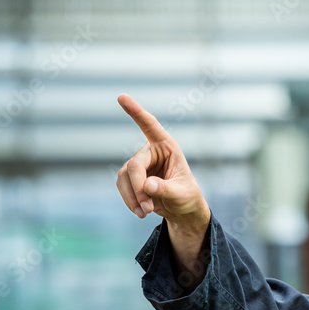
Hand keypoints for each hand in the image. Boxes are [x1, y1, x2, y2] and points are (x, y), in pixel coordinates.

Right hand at [115, 94, 208, 229]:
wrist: (182, 209)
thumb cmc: (187, 196)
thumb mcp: (181, 194)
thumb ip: (165, 189)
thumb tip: (146, 186)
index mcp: (167, 147)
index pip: (151, 126)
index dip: (136, 112)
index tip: (121, 96)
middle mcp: (151, 152)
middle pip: (134, 165)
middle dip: (138, 188)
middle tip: (147, 208)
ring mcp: (139, 164)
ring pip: (124, 177)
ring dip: (133, 197)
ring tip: (146, 213)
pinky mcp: (131, 177)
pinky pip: (122, 186)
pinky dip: (129, 200)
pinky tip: (140, 211)